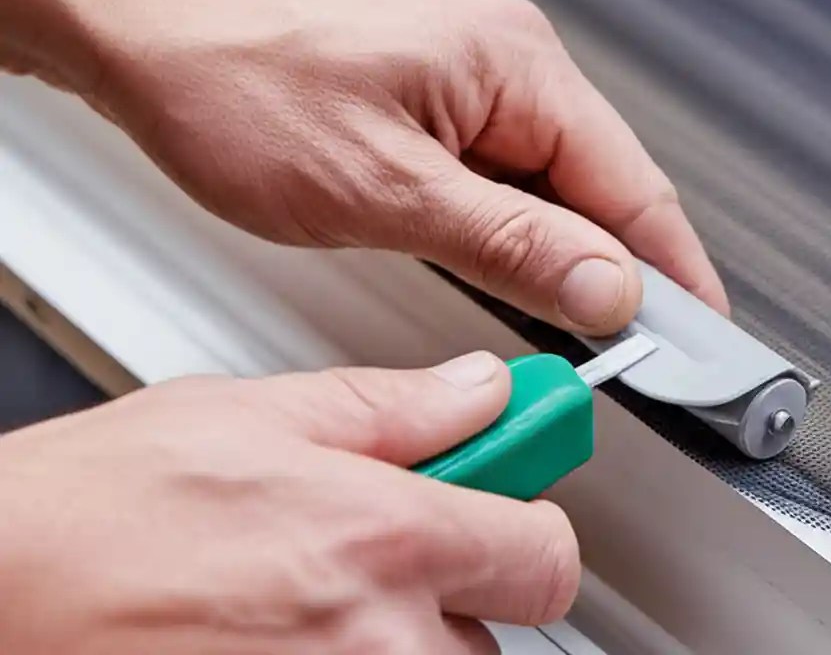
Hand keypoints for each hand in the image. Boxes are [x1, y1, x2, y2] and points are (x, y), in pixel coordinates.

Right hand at [0, 352, 578, 654]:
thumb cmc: (92, 510)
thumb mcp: (254, 414)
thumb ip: (395, 408)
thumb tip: (482, 391)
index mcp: (388, 541)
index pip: (548, 559)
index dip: (525, 532)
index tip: (504, 518)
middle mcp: (379, 645)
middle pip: (493, 633)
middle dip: (446, 595)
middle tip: (367, 560)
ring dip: (393, 646)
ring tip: (299, 601)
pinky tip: (271, 636)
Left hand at [3, 0, 727, 334]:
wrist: (143, 29)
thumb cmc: (236, 81)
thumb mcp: (386, 193)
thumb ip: (512, 246)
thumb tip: (607, 288)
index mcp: (515, 65)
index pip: (634, 185)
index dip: (674, 271)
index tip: (700, 336)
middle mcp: (508, 58)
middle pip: (603, 186)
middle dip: (620, 271)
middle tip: (634, 352)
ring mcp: (474, 71)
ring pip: (554, 183)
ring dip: (563, 252)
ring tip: (567, 321)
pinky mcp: (440, 91)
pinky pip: (507, 169)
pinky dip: (516, 226)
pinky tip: (508, 267)